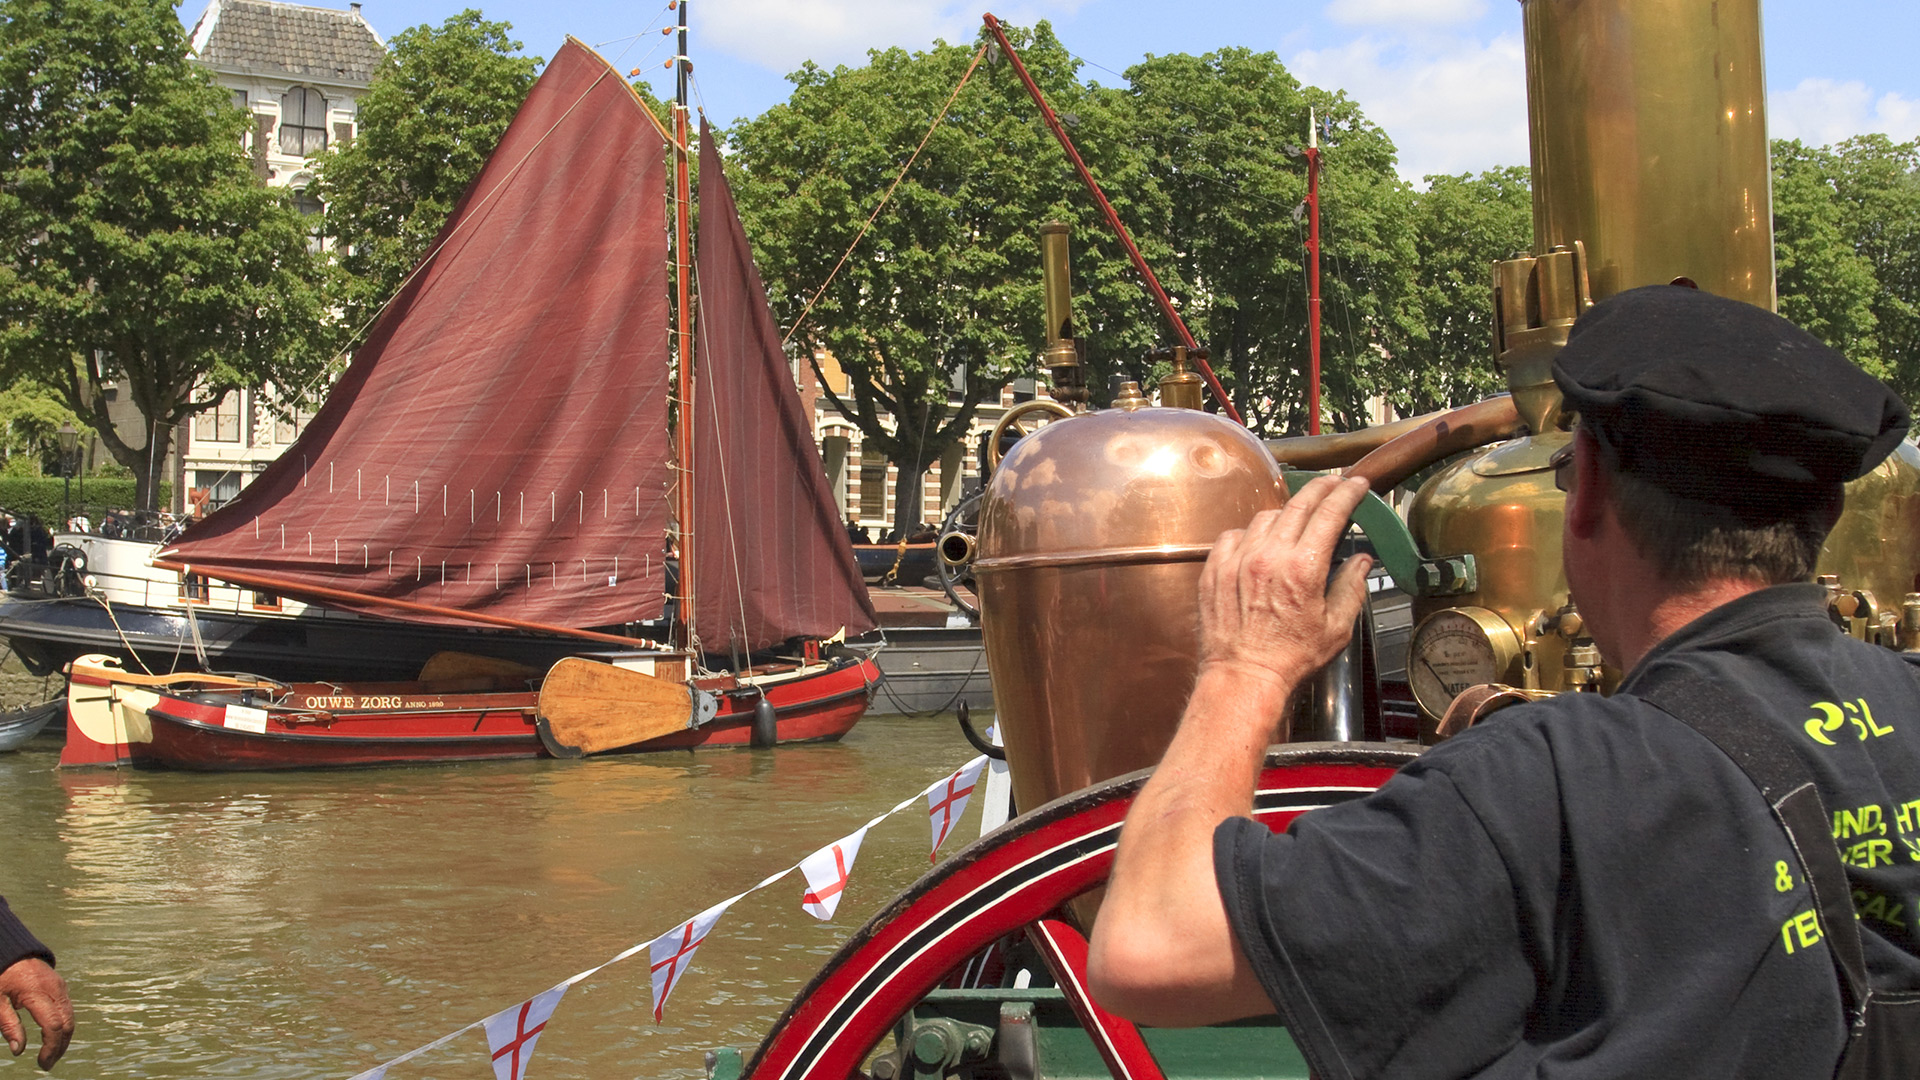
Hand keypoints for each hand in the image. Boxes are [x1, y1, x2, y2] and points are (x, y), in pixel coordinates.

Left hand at [0, 957, 72, 1068]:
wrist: (11, 950)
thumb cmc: (0, 975)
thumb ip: (8, 1025)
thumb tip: (19, 1050)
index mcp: (38, 993)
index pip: (53, 1026)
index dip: (51, 1048)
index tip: (42, 1063)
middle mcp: (55, 989)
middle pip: (67, 1023)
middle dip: (60, 1047)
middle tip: (46, 1064)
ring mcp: (60, 986)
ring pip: (70, 1017)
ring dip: (63, 1038)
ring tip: (50, 1054)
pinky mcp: (60, 986)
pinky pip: (67, 1009)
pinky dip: (63, 1026)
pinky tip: (52, 1037)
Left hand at [1196, 474, 1372, 694]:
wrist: (1243, 677)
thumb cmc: (1291, 658)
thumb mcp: (1336, 628)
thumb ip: (1351, 588)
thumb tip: (1361, 560)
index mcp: (1303, 568)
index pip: (1329, 513)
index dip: (1347, 493)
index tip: (1356, 484)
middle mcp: (1269, 556)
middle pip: (1298, 505)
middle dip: (1320, 489)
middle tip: (1332, 485)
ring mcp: (1237, 560)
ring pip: (1265, 518)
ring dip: (1285, 514)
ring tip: (1296, 521)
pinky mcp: (1214, 570)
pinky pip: (1233, 536)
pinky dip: (1250, 534)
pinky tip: (1259, 543)